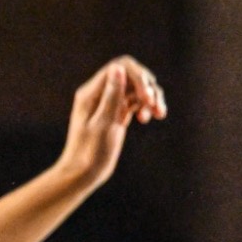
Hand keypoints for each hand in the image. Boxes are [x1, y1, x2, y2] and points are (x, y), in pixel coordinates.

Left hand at [54, 56, 165, 193]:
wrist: (83, 173)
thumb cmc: (90, 152)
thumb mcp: (103, 124)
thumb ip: (112, 95)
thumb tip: (118, 68)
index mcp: (92, 92)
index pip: (119, 67)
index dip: (138, 77)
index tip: (147, 98)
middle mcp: (100, 93)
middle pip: (131, 74)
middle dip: (147, 87)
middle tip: (154, 106)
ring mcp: (109, 103)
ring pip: (136, 88)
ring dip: (151, 97)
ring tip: (159, 114)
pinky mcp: (117, 114)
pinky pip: (135, 101)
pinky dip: (146, 107)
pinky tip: (149, 118)